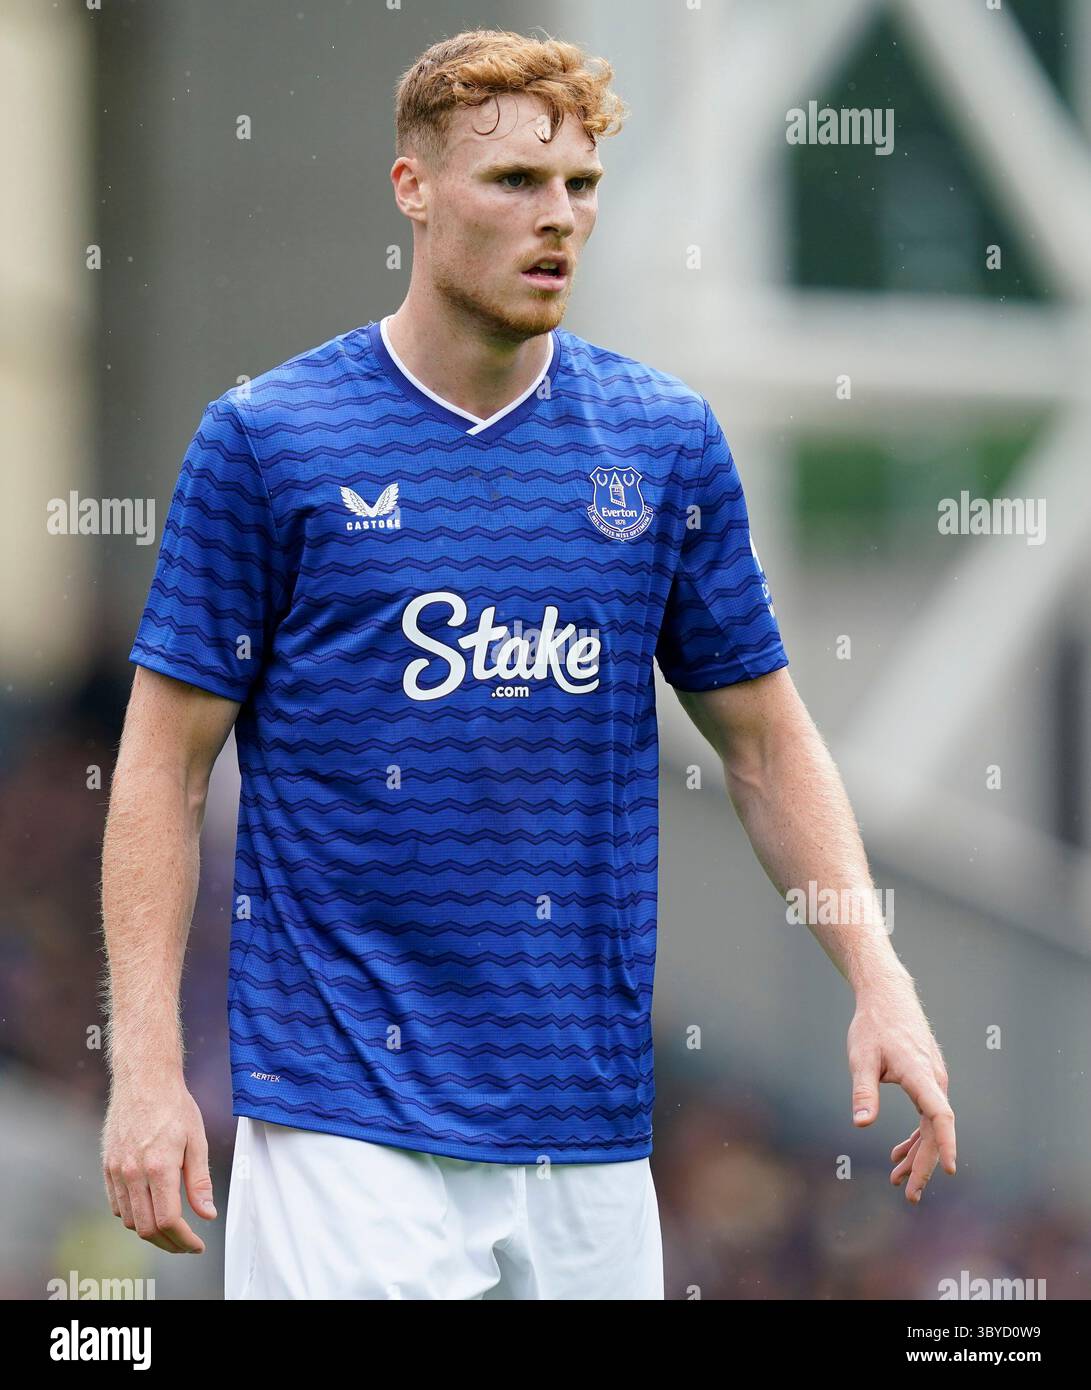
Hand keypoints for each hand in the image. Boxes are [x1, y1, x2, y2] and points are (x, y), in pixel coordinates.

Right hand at [101, 1080, 216, 1252]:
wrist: (143, 1079)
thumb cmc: (174, 1106)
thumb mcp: (197, 1140)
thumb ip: (199, 1181)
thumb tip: (207, 1214)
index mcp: (159, 1166)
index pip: (169, 1221)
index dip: (184, 1240)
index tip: (197, 1245)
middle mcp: (133, 1172)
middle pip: (147, 1228)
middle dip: (169, 1243)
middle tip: (187, 1244)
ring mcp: (116, 1170)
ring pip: (130, 1220)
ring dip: (151, 1232)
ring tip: (172, 1229)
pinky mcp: (107, 1166)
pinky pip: (117, 1204)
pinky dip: (133, 1215)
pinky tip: (150, 1209)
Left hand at [847, 978, 956, 1203]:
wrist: (887, 997)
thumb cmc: (873, 1026)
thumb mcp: (861, 1057)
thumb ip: (863, 1090)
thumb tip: (861, 1123)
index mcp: (920, 1074)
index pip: (940, 1114)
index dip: (946, 1143)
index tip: (950, 1170)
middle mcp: (933, 1079)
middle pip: (936, 1130)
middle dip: (924, 1165)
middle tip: (908, 1195)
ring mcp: (933, 1080)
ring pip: (932, 1126)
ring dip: (918, 1154)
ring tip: (897, 1180)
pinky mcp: (927, 1080)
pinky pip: (927, 1116)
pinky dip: (916, 1137)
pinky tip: (899, 1154)